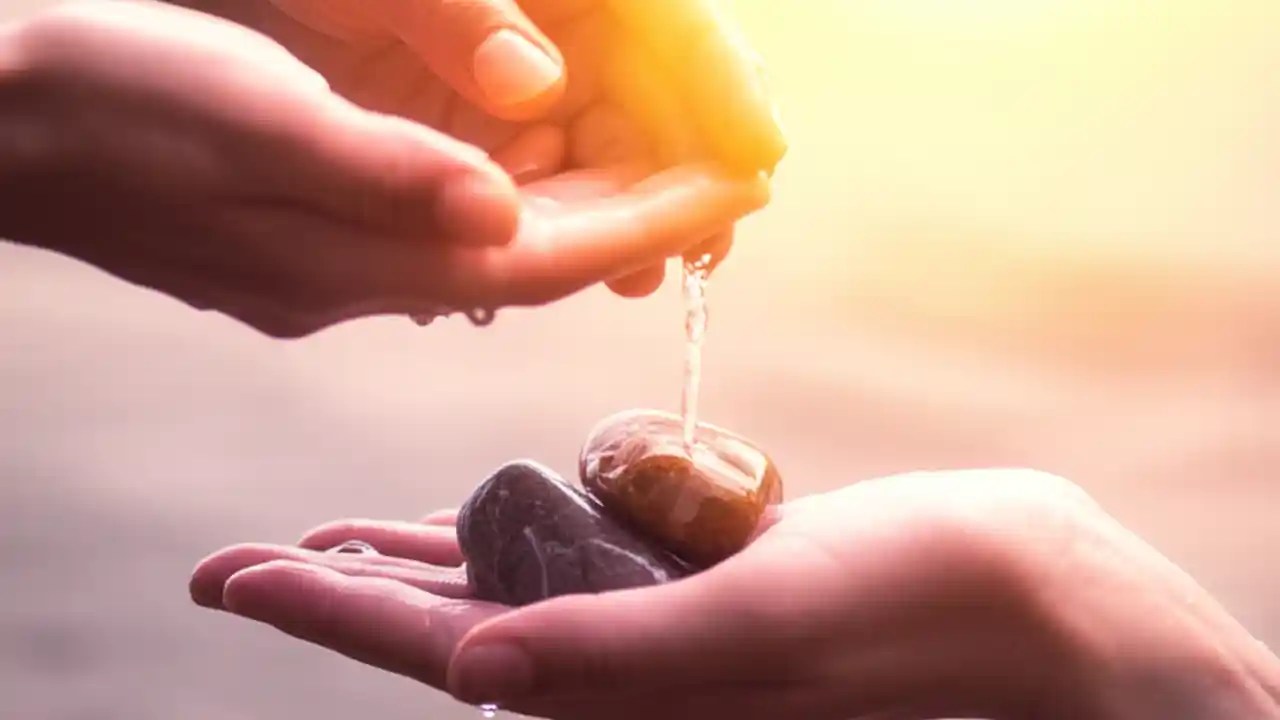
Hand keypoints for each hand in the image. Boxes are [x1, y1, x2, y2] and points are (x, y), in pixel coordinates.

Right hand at [1, 2, 768, 336]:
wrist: (0, 122)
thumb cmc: (105, 104)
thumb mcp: (246, 121)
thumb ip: (379, 176)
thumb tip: (502, 214)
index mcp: (351, 260)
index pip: (542, 260)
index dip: (647, 226)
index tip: (735, 195)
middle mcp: (354, 277)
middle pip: (534, 259)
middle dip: (636, 218)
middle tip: (724, 178)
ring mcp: (329, 263)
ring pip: (493, 243)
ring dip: (579, 205)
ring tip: (662, 161)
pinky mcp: (307, 236)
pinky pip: (440, 225)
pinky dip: (507, 194)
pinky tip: (539, 158)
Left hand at [190, 471, 1279, 719]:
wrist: (1040, 604)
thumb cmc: (921, 618)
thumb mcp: (761, 630)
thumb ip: (615, 654)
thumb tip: (465, 673)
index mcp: (623, 699)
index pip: (437, 657)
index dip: (325, 617)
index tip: (232, 578)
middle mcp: (631, 678)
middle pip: (448, 636)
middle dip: (345, 600)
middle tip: (250, 564)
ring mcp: (667, 633)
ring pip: (506, 597)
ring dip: (416, 570)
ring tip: (331, 546)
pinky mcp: (706, 588)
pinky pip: (581, 558)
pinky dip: (515, 535)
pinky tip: (474, 519)